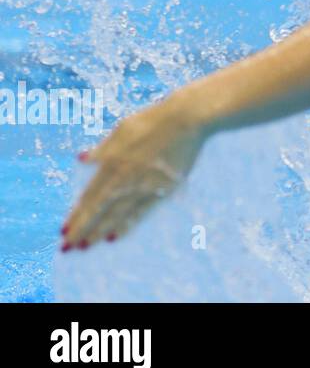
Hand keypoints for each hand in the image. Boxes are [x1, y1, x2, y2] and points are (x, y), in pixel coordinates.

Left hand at [61, 96, 207, 250]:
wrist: (187, 119)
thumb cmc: (153, 120)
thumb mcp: (122, 129)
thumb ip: (103, 149)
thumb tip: (81, 159)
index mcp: (112, 163)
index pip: (90, 196)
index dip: (76, 215)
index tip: (63, 231)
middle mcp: (125, 179)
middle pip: (100, 210)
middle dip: (82, 229)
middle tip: (67, 247)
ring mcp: (144, 185)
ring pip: (118, 214)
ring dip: (101, 231)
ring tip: (87, 245)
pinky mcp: (163, 188)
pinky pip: (141, 211)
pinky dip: (127, 224)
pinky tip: (115, 236)